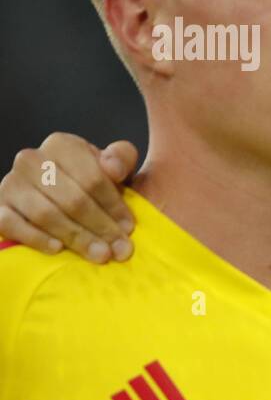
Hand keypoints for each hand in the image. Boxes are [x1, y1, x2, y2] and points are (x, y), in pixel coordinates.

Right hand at [0, 134, 137, 261]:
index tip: (129, 227)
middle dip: (100, 227)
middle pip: (72, 199)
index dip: (114, 205)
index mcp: (62, 145)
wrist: (60, 199)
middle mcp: (31, 160)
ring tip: (100, 254)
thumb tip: (113, 167)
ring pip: (46, 214)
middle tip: (120, 249)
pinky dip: (36, 238)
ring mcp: (11, 183)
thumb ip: (121, 158)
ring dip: (76, 237)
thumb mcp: (113, 167)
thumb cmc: (92, 184)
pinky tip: (57, 249)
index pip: (92, 178)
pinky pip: (12, 225)